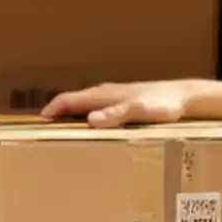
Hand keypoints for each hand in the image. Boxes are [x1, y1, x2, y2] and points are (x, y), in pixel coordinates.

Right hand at [40, 80, 194, 127]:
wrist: (184, 96)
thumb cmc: (162, 104)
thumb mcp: (139, 111)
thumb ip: (116, 115)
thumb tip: (91, 120)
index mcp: (104, 95)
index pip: (69, 99)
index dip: (52, 110)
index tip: (38, 123)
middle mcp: (107, 92)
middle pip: (74, 100)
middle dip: (58, 112)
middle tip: (45, 129)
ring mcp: (116, 95)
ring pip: (86, 102)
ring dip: (72, 113)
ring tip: (64, 128)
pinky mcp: (125, 100)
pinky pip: (99, 106)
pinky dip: (87, 114)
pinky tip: (94, 124)